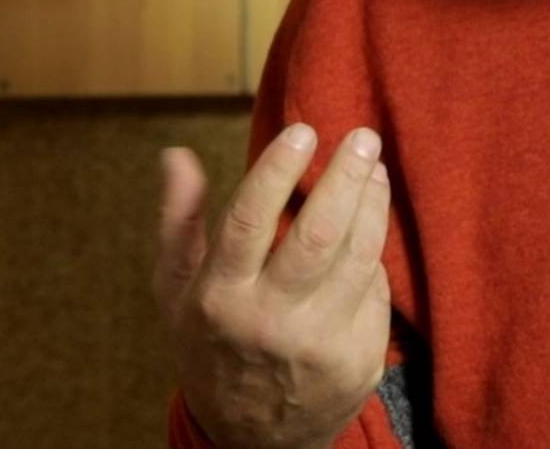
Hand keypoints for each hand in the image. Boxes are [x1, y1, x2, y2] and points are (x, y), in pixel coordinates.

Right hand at [156, 124, 392, 448]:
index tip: (303, 131)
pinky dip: (374, 254)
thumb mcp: (175, 292)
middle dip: (346, 179)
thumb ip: (179, 221)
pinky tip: (371, 226)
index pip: (249, 221)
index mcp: (219, 298)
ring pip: (358, 258)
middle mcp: (269, 323)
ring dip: (373, 205)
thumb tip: (175, 155)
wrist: (252, 440)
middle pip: (318, 236)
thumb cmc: (211, 347)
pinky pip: (374, 292)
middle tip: (364, 138)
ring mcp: (318, 345)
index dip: (277, 171)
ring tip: (374, 170)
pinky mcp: (357, 361)